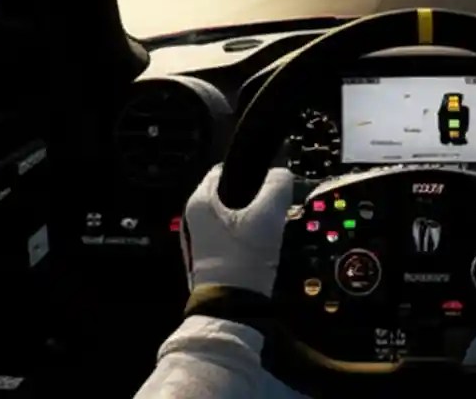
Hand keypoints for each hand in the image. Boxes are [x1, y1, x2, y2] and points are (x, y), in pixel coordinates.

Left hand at [179, 164, 294, 297]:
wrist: (231, 308)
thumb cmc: (244, 258)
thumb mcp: (268, 215)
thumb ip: (278, 185)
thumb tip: (281, 175)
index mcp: (200, 200)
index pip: (227, 168)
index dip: (252, 172)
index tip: (270, 186)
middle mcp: (193, 217)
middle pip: (230, 193)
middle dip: (254, 199)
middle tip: (273, 211)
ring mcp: (198, 239)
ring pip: (231, 216)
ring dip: (251, 220)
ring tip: (267, 232)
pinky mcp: (207, 257)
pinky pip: (229, 236)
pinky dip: (244, 237)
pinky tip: (258, 250)